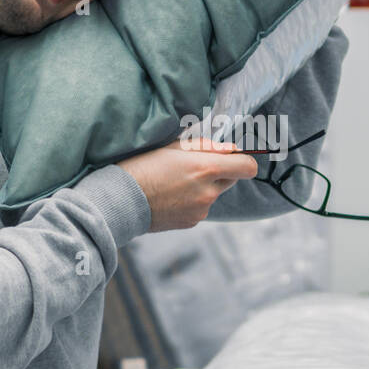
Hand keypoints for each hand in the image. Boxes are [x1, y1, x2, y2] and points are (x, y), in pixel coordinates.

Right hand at [118, 138, 258, 231]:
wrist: (121, 200)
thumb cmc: (144, 166)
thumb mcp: (173, 146)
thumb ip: (207, 147)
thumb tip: (232, 149)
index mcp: (206, 168)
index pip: (247, 167)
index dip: (242, 161)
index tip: (231, 157)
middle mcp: (209, 192)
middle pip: (231, 179)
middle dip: (220, 171)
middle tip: (194, 166)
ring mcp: (202, 210)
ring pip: (214, 194)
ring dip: (203, 187)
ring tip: (175, 182)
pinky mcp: (192, 222)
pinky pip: (201, 208)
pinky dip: (192, 201)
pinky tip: (171, 196)